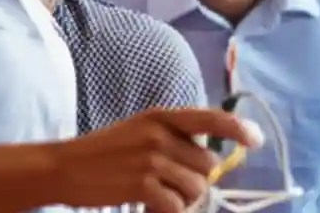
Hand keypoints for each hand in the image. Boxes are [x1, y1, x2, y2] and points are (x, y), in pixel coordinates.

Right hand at [47, 107, 263, 212]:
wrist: (63, 167)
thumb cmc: (105, 153)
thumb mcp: (141, 131)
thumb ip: (175, 139)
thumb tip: (213, 158)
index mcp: (162, 116)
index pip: (211, 118)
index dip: (238, 129)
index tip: (256, 140)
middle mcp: (160, 134)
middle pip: (207, 164)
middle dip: (196, 179)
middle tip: (168, 185)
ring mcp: (151, 159)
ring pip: (196, 188)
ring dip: (182, 199)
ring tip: (155, 195)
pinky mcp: (142, 185)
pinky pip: (176, 205)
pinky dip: (168, 212)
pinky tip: (149, 207)